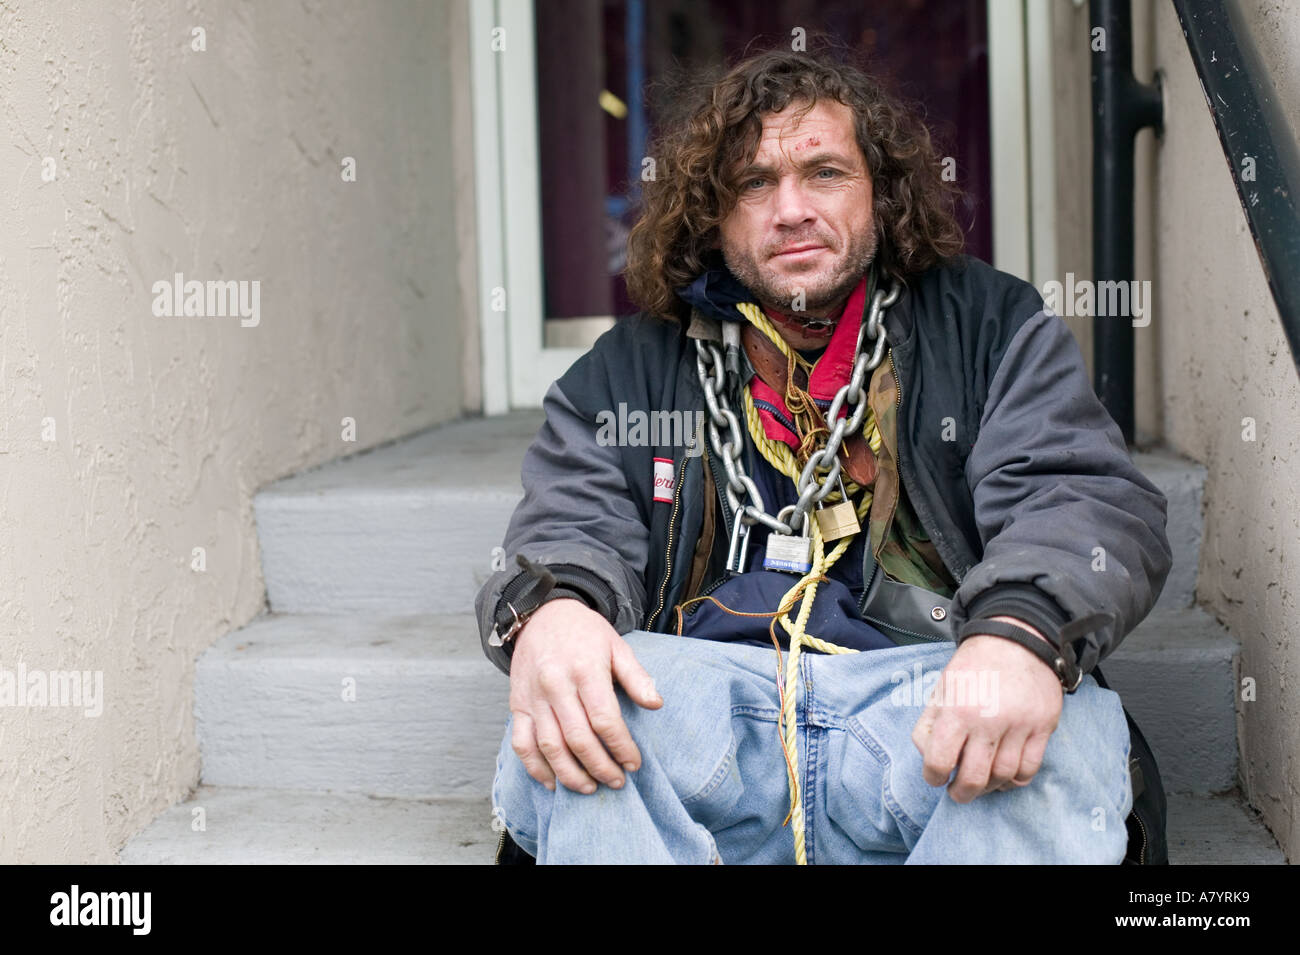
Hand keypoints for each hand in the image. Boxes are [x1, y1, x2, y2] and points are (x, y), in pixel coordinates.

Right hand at [508, 598, 662, 793]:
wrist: (541, 613)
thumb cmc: (584, 633)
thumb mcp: (616, 645)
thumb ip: (636, 676)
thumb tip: (656, 704)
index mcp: (584, 670)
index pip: (605, 720)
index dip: (621, 747)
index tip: (634, 764)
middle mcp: (556, 685)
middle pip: (578, 739)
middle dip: (600, 767)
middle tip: (616, 782)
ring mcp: (533, 697)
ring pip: (550, 747)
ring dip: (571, 774)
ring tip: (590, 788)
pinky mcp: (516, 704)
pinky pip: (522, 743)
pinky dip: (535, 768)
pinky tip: (553, 783)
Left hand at [911, 616, 1062, 802]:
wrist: (1017, 640)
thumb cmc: (974, 666)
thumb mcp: (942, 688)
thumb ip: (930, 722)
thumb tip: (929, 756)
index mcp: (958, 710)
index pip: (940, 760)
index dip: (934, 776)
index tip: (936, 778)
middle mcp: (989, 721)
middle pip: (974, 778)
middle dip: (962, 793)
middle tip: (957, 793)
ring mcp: (1019, 725)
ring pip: (1004, 776)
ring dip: (989, 787)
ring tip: (981, 783)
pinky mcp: (1043, 727)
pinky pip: (1030, 768)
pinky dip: (1016, 779)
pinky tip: (1005, 775)